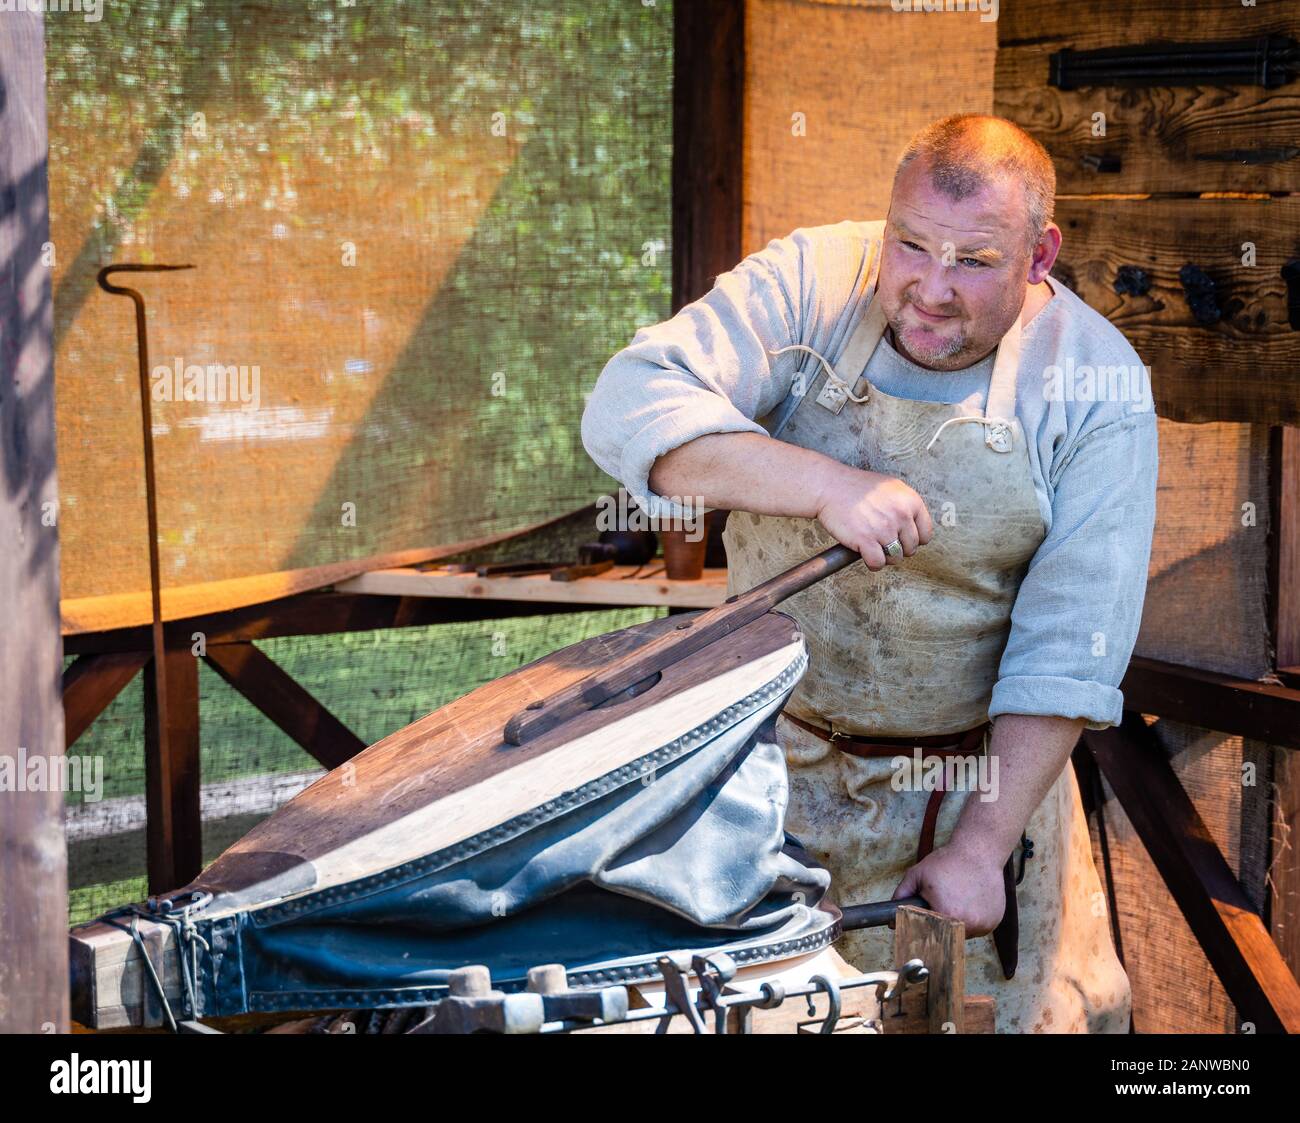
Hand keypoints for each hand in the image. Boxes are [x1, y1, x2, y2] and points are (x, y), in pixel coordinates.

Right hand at [814, 463, 933, 570]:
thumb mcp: (890, 488)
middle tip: (885, 544)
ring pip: (896, 557)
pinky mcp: (866, 540)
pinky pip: (877, 563)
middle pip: (911, 548)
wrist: (830, 486)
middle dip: (899, 549)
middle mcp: (901, 514)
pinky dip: (872, 563)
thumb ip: (905, 506)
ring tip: (875, 549)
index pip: (926, 534)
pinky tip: (865, 555)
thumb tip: (914, 526)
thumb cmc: (856, 486)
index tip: (904, 540)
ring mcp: (884, 528)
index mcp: (911, 501)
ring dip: (886, 557)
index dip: (914, 540)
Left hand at [892, 841, 1005, 936]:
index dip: (924, 925)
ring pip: (963, 933)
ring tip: (956, 899)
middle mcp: (969, 924)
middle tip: (941, 903)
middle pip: (947, 935)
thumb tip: (891, 920)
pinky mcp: (995, 922)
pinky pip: (978, 927)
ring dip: (957, 922)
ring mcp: (984, 924)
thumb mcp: (917, 875)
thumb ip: (901, 896)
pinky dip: (972, 919)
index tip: (924, 917)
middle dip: (940, 924)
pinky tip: (970, 901)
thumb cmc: (947, 862)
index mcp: (947, 915)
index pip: (929, 933)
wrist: (979, 852)